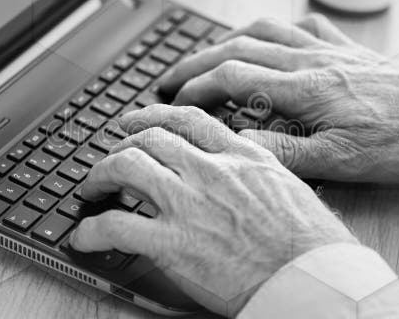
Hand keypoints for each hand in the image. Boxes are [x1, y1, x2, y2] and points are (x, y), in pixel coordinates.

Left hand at [69, 105, 356, 315]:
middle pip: (150, 138)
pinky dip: (92, 230)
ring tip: (92, 187)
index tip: (139, 122)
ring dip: (100, 175)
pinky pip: (115, 226)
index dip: (154, 116)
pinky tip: (85, 236)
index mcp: (244, 158)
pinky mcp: (172, 244)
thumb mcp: (294, 190)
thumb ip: (263, 174)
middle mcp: (212, 171)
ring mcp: (190, 204)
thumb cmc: (314, 247)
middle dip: (121, 143)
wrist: (314, 282)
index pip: (189, 120)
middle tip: (110, 155)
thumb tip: (252, 175)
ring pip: (126, 167)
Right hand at [159, 15, 398, 182]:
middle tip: (168, 79)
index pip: (232, 79)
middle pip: (237, 48)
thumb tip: (238, 145)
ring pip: (263, 31)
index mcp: (305, 89)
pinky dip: (274, 29)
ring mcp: (328, 48)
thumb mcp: (345, 161)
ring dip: (226, 41)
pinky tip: (269, 39)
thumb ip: (288, 153)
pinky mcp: (346, 47)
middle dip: (194, 63)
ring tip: (205, 57)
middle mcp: (310, 60)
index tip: (172, 105)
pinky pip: (301, 25)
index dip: (194, 90)